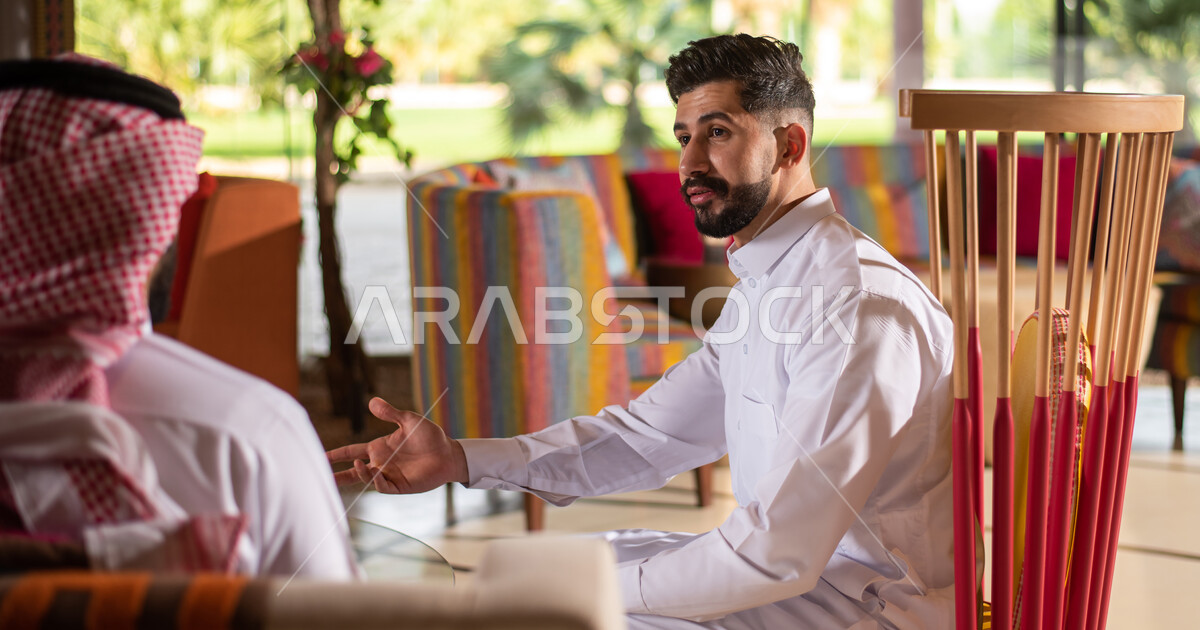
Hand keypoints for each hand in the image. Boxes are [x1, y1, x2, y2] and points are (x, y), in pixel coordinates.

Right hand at [326, 397, 468, 493]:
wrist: (448, 452)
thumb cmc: (429, 436)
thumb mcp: (408, 420)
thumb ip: (390, 413)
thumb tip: (371, 402)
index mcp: (378, 448)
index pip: (351, 451)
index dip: (336, 454)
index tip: (320, 456)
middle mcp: (380, 463)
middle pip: (352, 471)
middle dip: (337, 475)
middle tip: (322, 477)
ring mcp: (389, 475)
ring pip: (366, 479)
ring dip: (360, 474)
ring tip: (358, 465)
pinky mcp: (400, 485)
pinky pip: (383, 486)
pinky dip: (376, 481)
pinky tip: (376, 472)